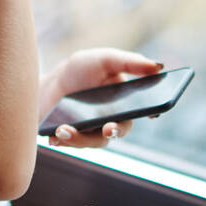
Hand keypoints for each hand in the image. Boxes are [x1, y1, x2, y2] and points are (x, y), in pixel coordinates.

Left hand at [45, 48, 163, 148]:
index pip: (144, 109)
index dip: (152, 110)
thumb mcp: (104, 60)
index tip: (151, 112)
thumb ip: (130, 62)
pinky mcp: (75, 140)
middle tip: (108, 128)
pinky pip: (73, 145)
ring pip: (95, 141)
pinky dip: (63, 141)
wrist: (46, 86)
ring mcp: (94, 132)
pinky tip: (53, 137)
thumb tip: (158, 66)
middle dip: (116, 130)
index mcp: (126, 100)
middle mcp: (114, 119)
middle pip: (121, 129)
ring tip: (63, 129)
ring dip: (80, 138)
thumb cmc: (80, 71)